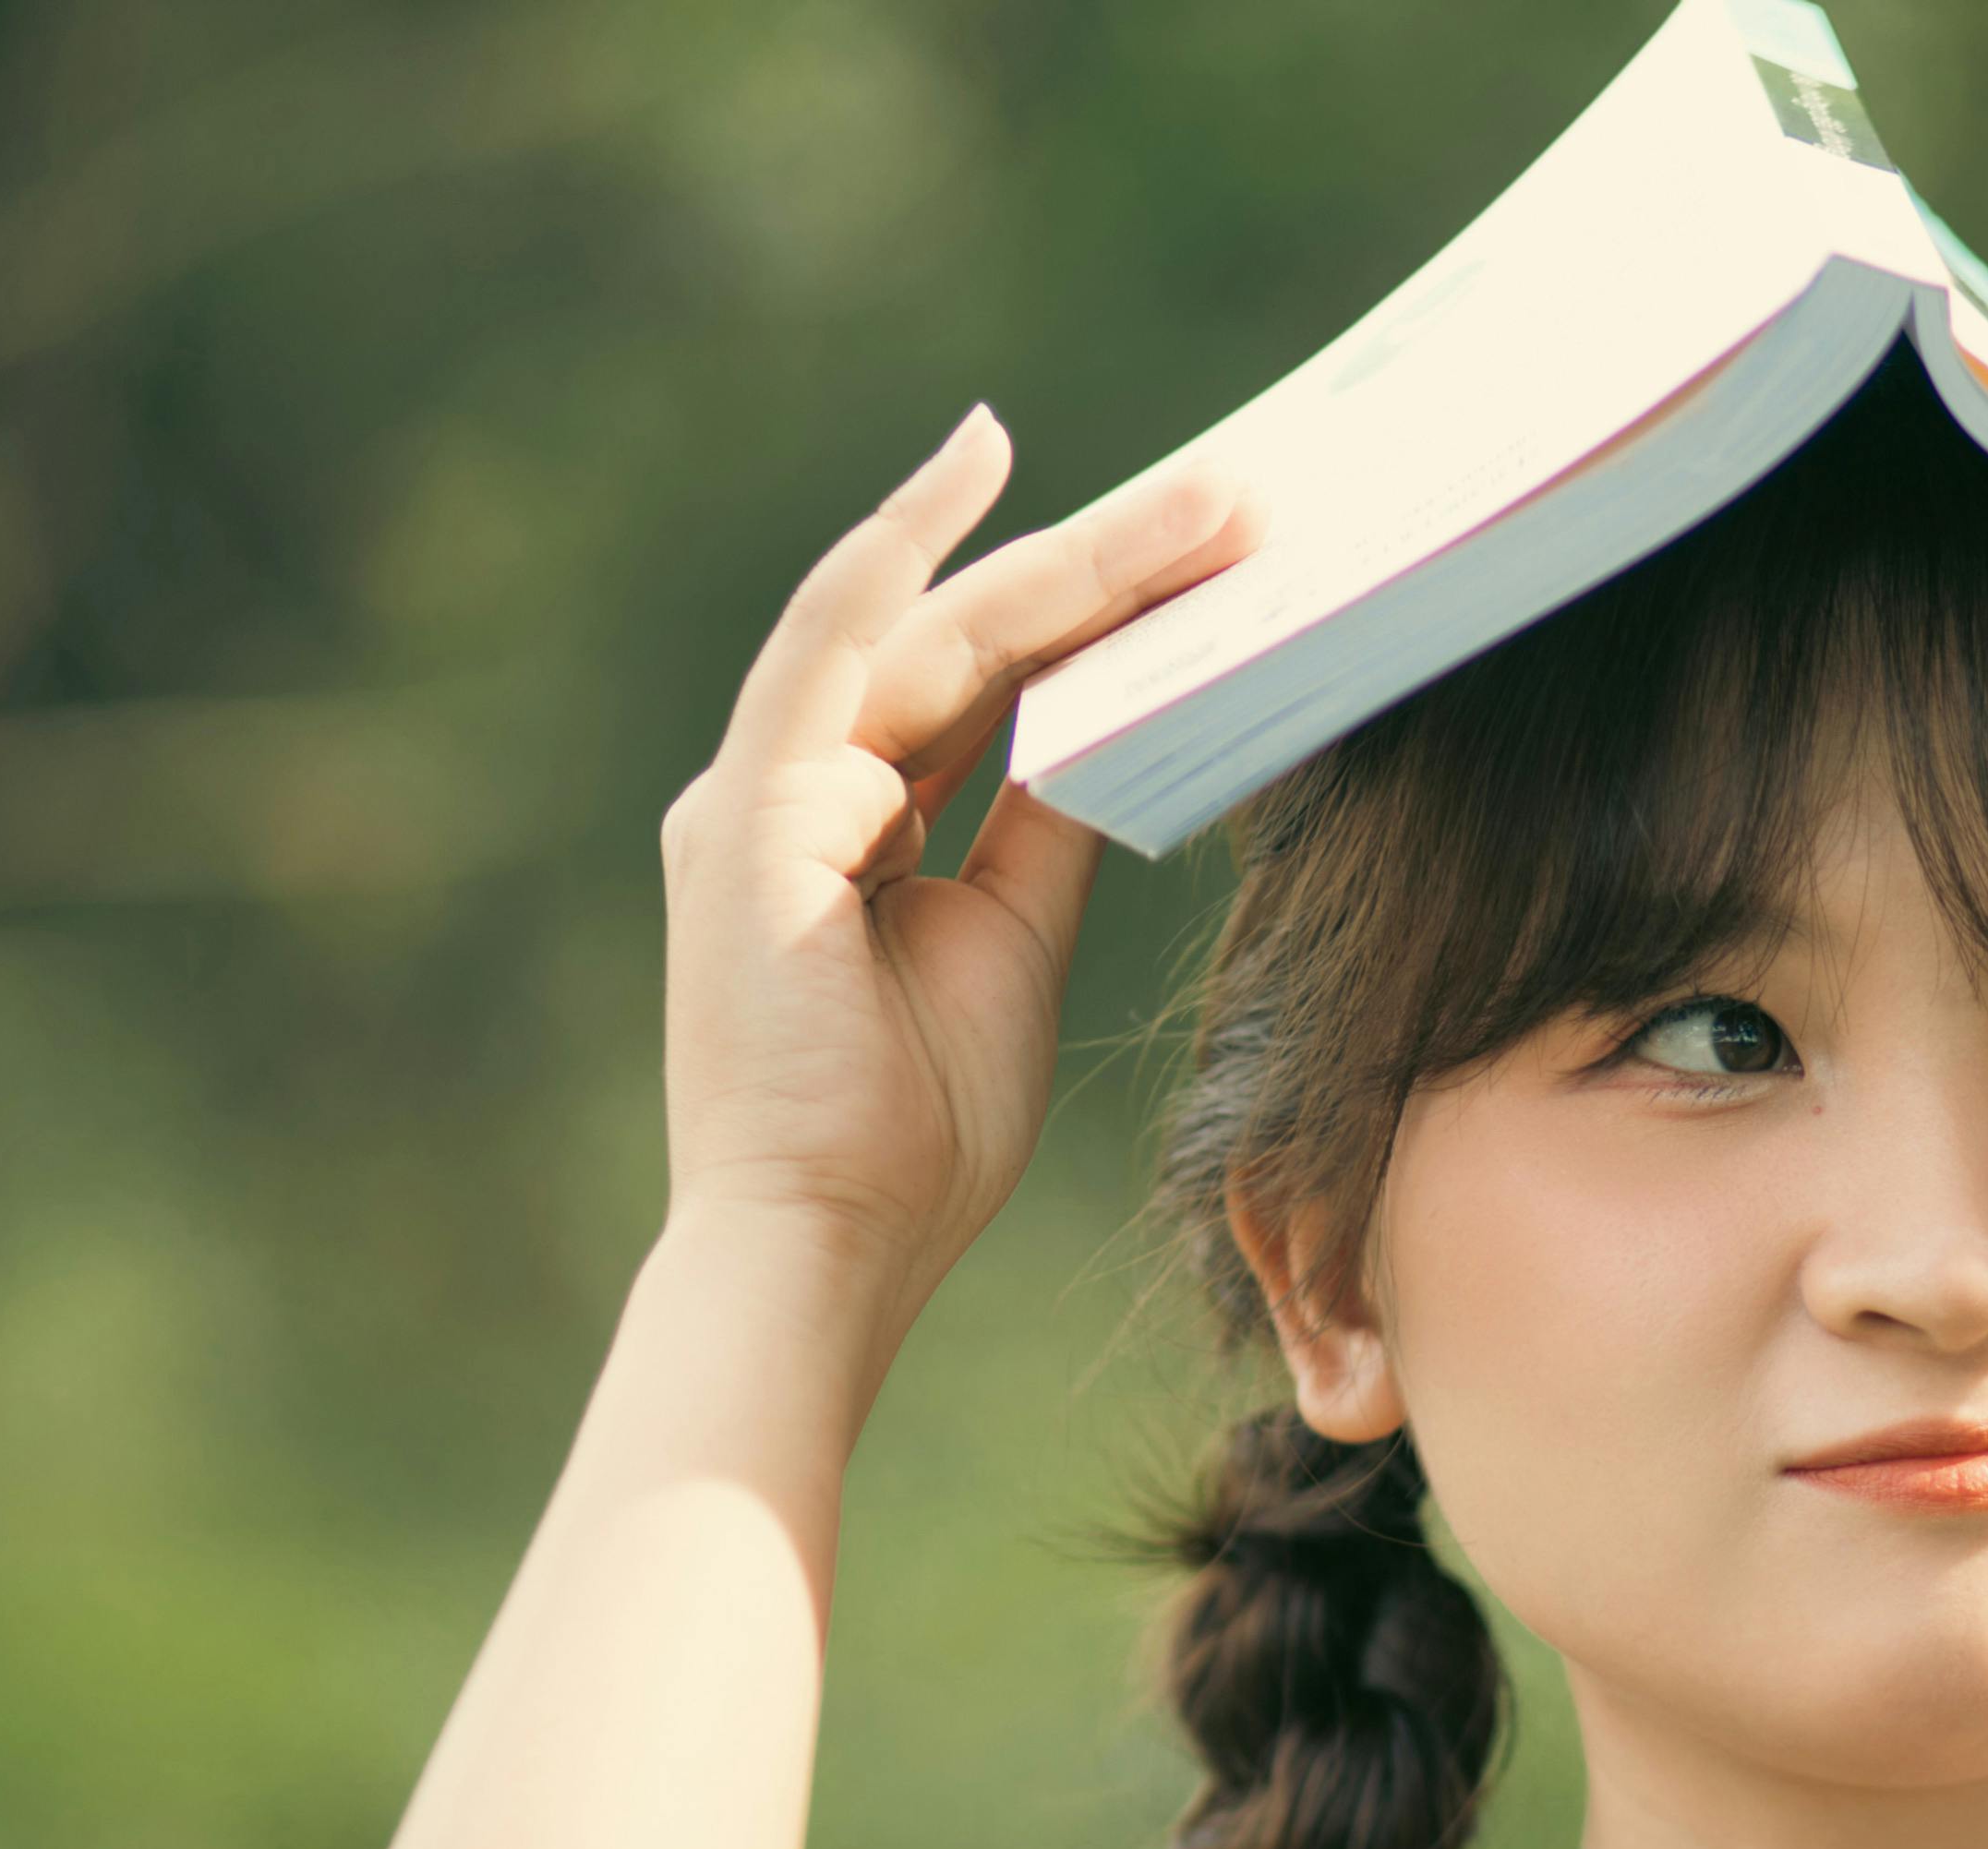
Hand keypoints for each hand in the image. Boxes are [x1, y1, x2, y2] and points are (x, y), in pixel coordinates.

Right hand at [656, 407, 1252, 1320]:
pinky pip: (835, 642)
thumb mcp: (1015, 945)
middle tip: (1238, 497)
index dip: (1098, 615)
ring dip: (1071, 556)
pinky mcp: (749, 805)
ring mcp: (766, 788)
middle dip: (1113, 566)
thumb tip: (1120, 720)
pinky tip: (978, 468)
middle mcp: (801, 786)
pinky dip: (904, 552)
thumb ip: (1048, 825)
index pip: (991, 688)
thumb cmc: (914, 1132)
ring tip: (1201, 501)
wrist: (830, 1241)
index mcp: (857, 826)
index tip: (1205, 549)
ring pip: (937, 629)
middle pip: (978, 643)